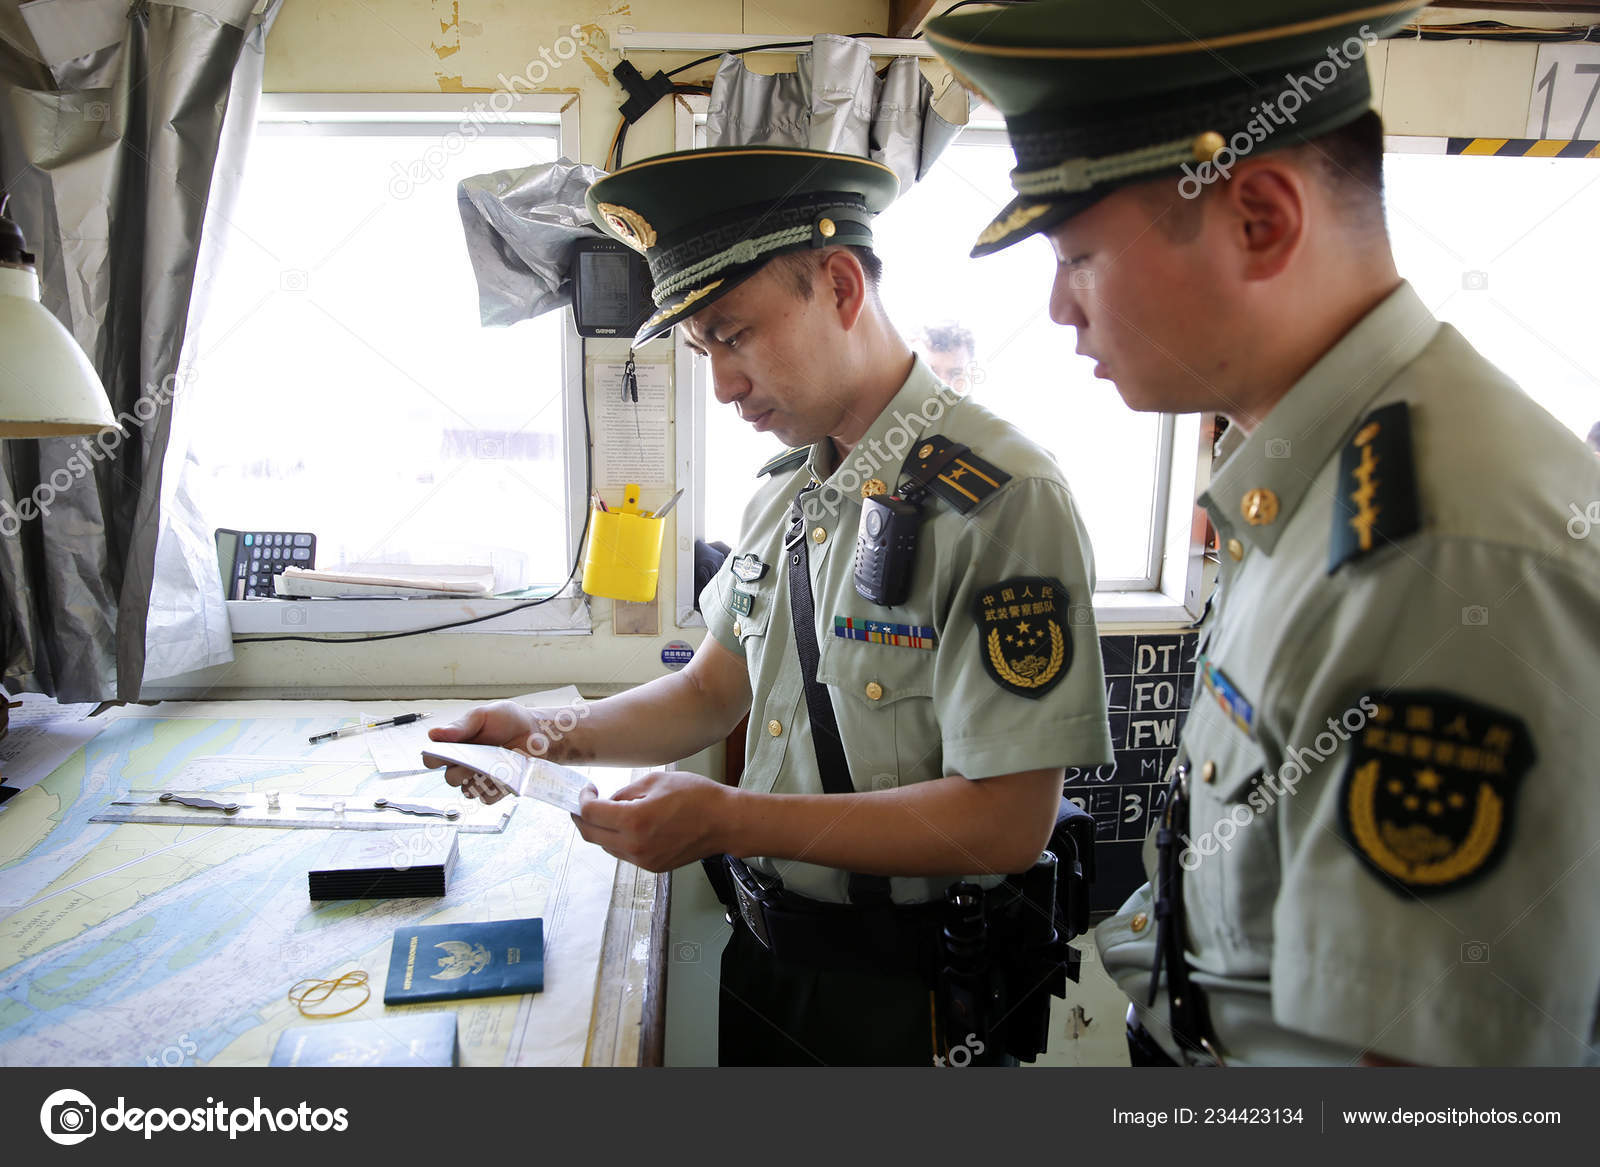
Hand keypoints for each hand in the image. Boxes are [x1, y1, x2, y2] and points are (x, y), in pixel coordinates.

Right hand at [427, 700, 535, 802]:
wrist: (534, 730)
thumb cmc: (506, 720)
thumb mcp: (482, 715)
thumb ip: (460, 726)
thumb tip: (435, 733)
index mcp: (455, 746)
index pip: (432, 759)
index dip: (434, 759)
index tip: (445, 753)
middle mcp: (464, 764)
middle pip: (450, 779)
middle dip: (462, 770)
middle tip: (475, 757)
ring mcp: (479, 779)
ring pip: (467, 791)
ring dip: (479, 780)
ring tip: (494, 765)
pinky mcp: (495, 790)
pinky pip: (487, 797)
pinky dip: (496, 788)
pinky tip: (504, 774)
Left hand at [571, 770, 733, 871]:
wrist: (725, 822)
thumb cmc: (697, 797)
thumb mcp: (656, 780)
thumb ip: (625, 793)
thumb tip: (607, 802)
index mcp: (634, 820)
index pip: (590, 814)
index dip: (582, 800)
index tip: (587, 791)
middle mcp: (635, 845)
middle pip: (590, 835)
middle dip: (582, 818)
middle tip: (585, 803)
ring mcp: (644, 860)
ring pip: (606, 846)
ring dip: (602, 830)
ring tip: (613, 812)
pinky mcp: (653, 867)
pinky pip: (625, 853)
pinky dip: (620, 839)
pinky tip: (632, 825)